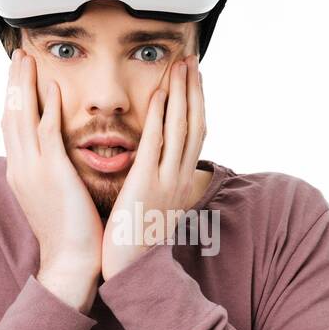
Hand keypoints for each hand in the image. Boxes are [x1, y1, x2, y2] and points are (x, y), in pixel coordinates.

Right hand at [1, 49, 101, 311]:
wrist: (72, 262)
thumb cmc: (70, 232)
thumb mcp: (54, 195)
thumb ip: (52, 171)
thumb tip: (56, 156)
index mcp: (21, 172)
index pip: (11, 126)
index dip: (13, 97)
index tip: (18, 74)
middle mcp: (21, 167)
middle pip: (10, 115)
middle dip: (14, 82)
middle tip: (17, 54)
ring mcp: (34, 170)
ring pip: (23, 118)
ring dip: (25, 85)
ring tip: (28, 58)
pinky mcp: (53, 174)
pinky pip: (47, 133)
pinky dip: (47, 108)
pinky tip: (52, 87)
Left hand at [102, 53, 205, 281]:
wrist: (132, 270)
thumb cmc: (137, 242)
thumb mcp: (155, 207)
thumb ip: (157, 182)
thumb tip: (156, 166)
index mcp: (182, 181)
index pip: (195, 133)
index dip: (196, 103)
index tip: (195, 79)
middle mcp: (180, 177)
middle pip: (194, 123)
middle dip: (194, 89)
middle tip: (193, 60)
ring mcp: (166, 180)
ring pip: (180, 127)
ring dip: (182, 93)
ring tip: (181, 65)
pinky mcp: (146, 183)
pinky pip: (156, 143)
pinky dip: (159, 116)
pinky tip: (159, 94)